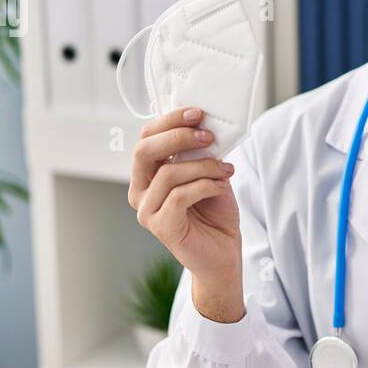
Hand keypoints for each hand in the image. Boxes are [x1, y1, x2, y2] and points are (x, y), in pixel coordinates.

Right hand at [127, 107, 244, 321]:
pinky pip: (180, 196)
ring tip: (226, 169)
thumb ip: (200, 152)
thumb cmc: (214, 214)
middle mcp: (140, 191)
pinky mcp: (161, 227)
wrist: (223, 254)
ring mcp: (147, 211)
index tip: (198, 113)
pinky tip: (221, 186)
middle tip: (208, 136)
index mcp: (148, 174)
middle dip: (178, 136)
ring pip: (169, 173)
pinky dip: (205, 185)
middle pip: (145, 150)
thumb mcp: (208, 173)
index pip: (147, 137)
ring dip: (203, 166)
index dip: (169, 121)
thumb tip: (206, 123)